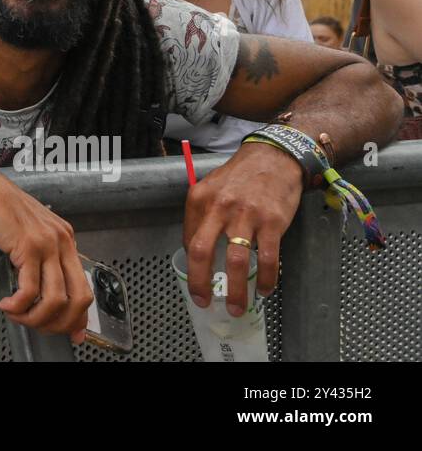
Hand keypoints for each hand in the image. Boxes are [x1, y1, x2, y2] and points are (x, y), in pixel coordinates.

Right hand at [0, 166, 91, 342]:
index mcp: (65, 238)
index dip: (79, 316)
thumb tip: (39, 292)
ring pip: (55, 299)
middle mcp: (62, 241)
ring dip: (34, 317)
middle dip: (60, 323)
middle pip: (78, 298)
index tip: (72, 332)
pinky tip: (7, 304)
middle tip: (40, 328)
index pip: (84, 286)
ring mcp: (47, 244)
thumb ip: (39, 258)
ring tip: (16, 315)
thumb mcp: (28, 232)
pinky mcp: (28, 246)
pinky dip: (18, 305)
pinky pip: (29, 290)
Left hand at [182, 141, 302, 315]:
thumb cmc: (242, 176)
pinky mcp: (271, 222)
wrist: (274, 157)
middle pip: (201, 252)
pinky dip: (267, 279)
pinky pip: (267, 258)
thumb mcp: (213, 188)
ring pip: (236, 262)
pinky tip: (265, 289)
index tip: (198, 279)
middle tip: (203, 301)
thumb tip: (195, 247)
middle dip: (201, 283)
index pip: (188, 239)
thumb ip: (203, 215)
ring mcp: (246, 215)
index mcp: (200, 199)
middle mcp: (219, 207)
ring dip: (236, 290)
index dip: (192, 265)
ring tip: (237, 306)